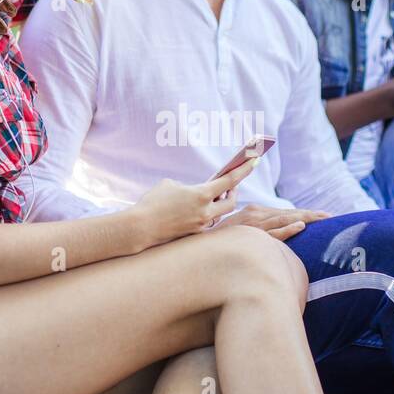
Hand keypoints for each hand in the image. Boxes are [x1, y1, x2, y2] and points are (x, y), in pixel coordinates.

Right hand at [129, 158, 257, 248]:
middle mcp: (205, 212)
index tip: (254, 160)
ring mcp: (200, 225)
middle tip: (230, 185)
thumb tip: (195, 193)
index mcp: (201, 195)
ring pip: (219, 214)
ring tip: (213, 196)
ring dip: (218, 205)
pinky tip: (196, 209)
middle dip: (232, 192)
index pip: (230, 181)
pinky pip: (206, 222)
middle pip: (231, 201)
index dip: (244, 169)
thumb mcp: (170, 185)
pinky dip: (204, 214)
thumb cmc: (152, 202)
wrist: (140, 227)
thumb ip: (188, 187)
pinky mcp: (193, 234)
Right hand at [214, 204, 330, 240]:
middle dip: (311, 215)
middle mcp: (255, 215)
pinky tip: (299, 226)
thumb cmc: (217, 240)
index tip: (323, 216)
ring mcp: (252, 225)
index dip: (304, 214)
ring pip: (283, 220)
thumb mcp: (237, 230)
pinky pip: (271, 233)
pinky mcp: (249, 236)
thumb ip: (254, 230)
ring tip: (323, 218)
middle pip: (288, 214)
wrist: (197, 245)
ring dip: (305, 218)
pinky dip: (285, 229)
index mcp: (254, 212)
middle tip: (331, 217)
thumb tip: (272, 236)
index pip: (284, 213)